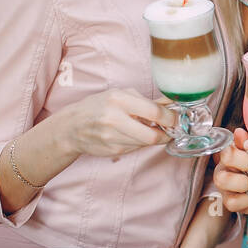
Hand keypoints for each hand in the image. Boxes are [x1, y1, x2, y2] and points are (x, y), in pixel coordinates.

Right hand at [60, 88, 174, 157]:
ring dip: (152, 138)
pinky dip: (139, 143)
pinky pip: (135, 148)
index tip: (176, 119)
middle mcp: (114, 119)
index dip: (170, 118)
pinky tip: (131, 135)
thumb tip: (172, 103)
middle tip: (170, 131)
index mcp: (118, 99)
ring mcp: (112, 137)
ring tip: (147, 129)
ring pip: (145, 143)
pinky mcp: (112, 151)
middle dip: (165, 135)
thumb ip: (146, 101)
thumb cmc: (98, 106)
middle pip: (152, 135)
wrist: (72, 126)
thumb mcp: (120, 95)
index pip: (154, 112)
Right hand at [214, 127, 247, 214]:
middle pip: (222, 180)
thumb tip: (239, 132)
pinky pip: (247, 211)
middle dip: (243, 180)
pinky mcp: (237, 206)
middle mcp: (222, 177)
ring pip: (231, 202)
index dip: (243, 159)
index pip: (226, 157)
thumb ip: (245, 142)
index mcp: (226, 159)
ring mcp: (227, 194)